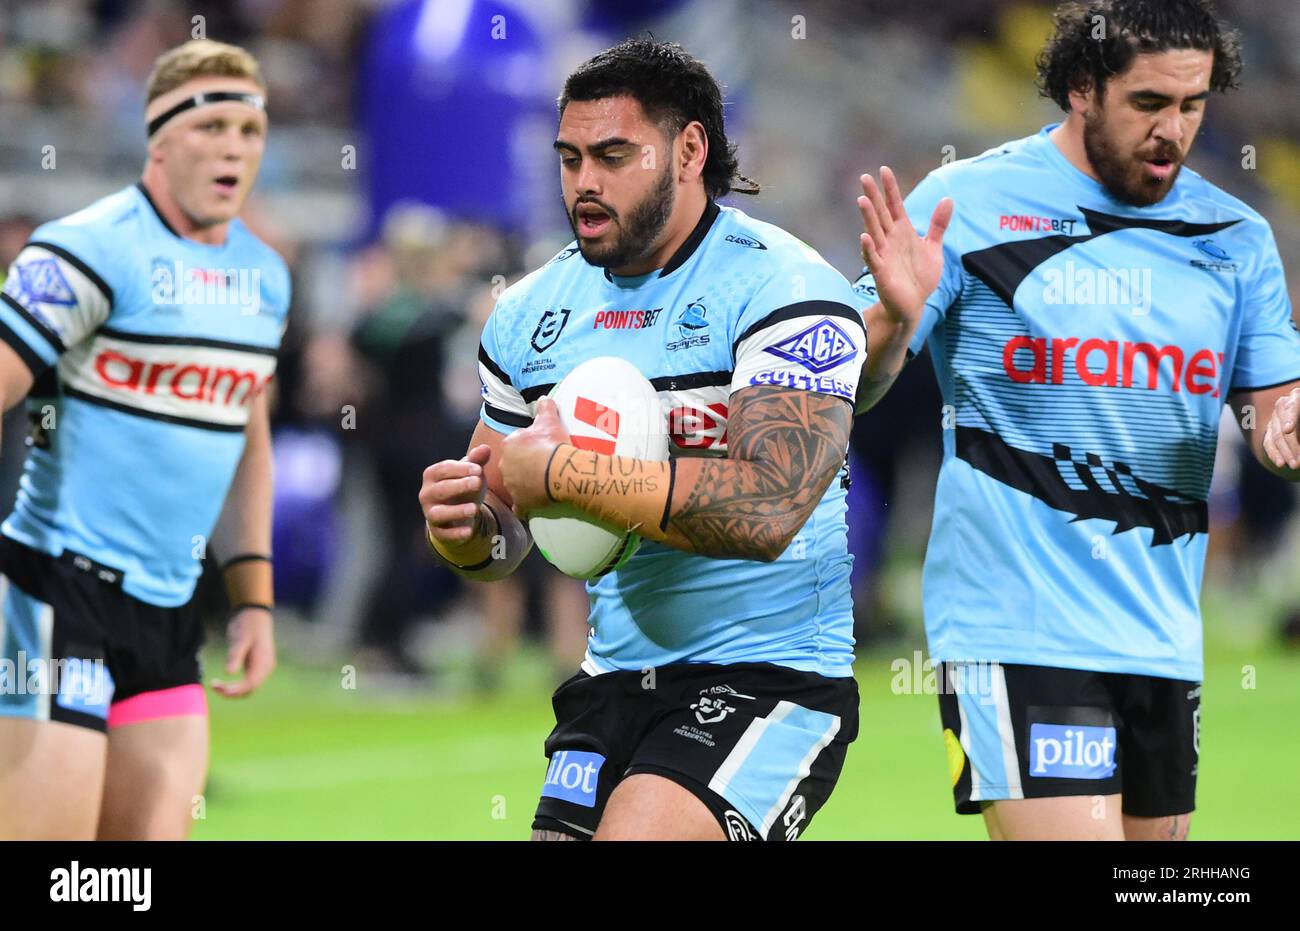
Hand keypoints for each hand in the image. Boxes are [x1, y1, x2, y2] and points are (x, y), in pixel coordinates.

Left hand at [212, 607, 275, 697]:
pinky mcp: (256, 666)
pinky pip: (247, 682)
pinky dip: (235, 685)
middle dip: (232, 692)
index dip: (236, 690)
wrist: (255, 614)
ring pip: (249, 688)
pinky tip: (223, 682)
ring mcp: (262, 667)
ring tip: (215, 685)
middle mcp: (265, 667)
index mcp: (263, 661)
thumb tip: (228, 673)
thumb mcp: (239, 639)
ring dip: (233, 690)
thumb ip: (235, 656)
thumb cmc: (247, 625)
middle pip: (250, 689)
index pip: (251, 684)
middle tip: (213, 686)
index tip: (219, 688)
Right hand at [420, 445, 490, 544]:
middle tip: (477, 483)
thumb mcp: (470, 473)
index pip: (444, 469)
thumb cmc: (462, 488)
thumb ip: (477, 461)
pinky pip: (444, 534)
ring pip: (438, 513)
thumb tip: (486, 448)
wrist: (455, 514)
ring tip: (474, 508)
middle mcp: (427, 493)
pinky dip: (455, 533)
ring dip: (456, 511)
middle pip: (440, 489)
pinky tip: (469, 530)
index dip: (461, 468)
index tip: (478, 469)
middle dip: (459, 486)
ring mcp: (430, 513)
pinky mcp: (437, 531)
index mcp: (432, 475)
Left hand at [500, 397, 570, 519]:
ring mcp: (511, 485)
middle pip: (513, 466)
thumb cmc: (553, 445)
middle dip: (524, 467)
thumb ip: (545, 407)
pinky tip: (535, 504)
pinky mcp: (520, 502)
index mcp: (509, 445)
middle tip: (542, 467)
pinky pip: (520, 506)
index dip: (528, 448)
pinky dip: (525, 506)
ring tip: (543, 484)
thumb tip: (544, 397)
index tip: (541, 450)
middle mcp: (504, 465)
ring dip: (525, 485)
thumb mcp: (550, 421)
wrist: (561, 471)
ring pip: (515, 485)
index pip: (515, 446)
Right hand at [857, 166, 952, 324]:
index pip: (894, 205)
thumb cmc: (920, 278)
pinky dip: (869, 248)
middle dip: (874, 196)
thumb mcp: (933, 248)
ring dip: (868, 217)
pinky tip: (864, 237)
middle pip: (881, 214)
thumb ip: (938, 224)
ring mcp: (884, 255)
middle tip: (865, 177)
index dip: (890, 188)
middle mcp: (890, 240)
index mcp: (903, 232)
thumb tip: (948, 199)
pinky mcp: (881, 272)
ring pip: (874, 232)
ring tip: (862, 200)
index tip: (884, 170)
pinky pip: (873, 258)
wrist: (914, 305)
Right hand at [1263, 386, 1299, 470]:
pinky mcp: (1270, 429)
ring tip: (1294, 466)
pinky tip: (1280, 463)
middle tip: (1299, 462)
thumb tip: (1290, 432)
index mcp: (1298, 396)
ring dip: (1285, 453)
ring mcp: (1275, 417)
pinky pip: (1268, 443)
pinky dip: (1274, 454)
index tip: (1288, 430)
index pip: (1293, 405)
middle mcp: (1283, 404)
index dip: (1290, 418)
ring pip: (1276, 437)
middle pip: (1283, 426)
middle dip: (1292, 446)